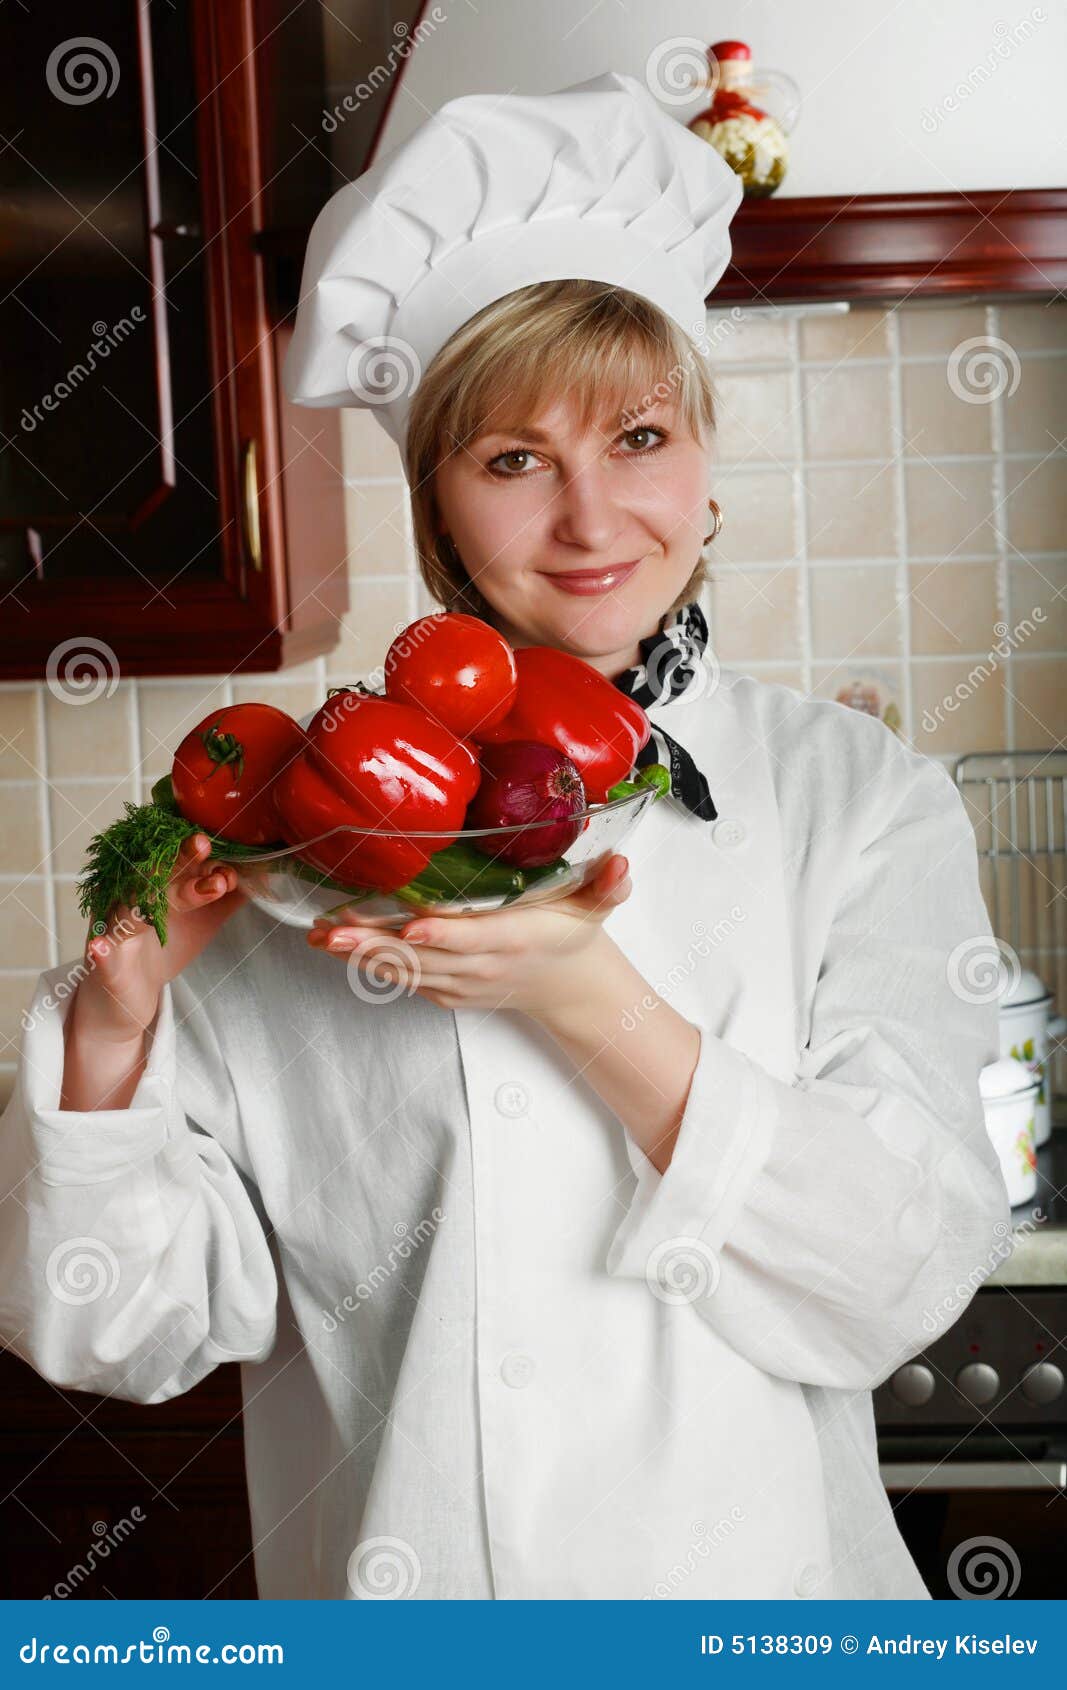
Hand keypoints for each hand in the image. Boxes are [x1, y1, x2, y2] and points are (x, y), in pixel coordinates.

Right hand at [71, 833, 246, 1045]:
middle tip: (203, 844)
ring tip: (191, 890)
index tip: (226, 857)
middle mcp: (129, 899)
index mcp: (154, 884)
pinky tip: (99, 948)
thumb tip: (258, 870)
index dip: (199, 854)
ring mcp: (114, 930)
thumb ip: (227, 894)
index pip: (174, 859)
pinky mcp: (105, 967)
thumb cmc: (163, 946)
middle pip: (153, 875)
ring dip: (152, 898)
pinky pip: (100, 958)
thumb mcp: (203, 918)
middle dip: (179, 860)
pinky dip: (100, 953)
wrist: (128, 993)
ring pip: (130, 910)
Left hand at [307, 852, 631, 1017]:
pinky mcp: (445, 991)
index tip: (410, 928)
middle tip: (331, 929)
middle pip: (423, 957)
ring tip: (319, 934)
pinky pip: (401, 980)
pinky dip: (366, 965)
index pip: (474, 937)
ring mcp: (460, 982)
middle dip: (374, 944)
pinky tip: (336, 946)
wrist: (571, 989)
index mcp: (514, 937)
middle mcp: (482, 965)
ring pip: (403, 971)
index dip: (442, 936)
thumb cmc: (573, 934)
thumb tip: (622, 862)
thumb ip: (609, 884)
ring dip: (359, 954)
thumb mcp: (598, 906)